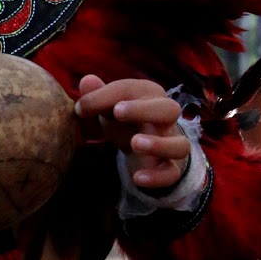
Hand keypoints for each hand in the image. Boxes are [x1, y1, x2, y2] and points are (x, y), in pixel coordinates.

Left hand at [75, 75, 190, 189]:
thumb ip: (96, 95)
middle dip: (144, 109)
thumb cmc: (125, 120)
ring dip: (159, 144)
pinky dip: (157, 177)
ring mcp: (171, 143)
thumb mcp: (109, 107)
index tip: (81, 108)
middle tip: (118, 112)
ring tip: (134, 144)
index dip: (106, 96)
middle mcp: (165, 118)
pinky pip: (172, 173)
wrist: (146, 147)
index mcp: (149, 95)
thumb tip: (86, 81)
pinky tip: (136, 178)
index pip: (131, 89)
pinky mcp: (170, 168)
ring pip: (180, 144)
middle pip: (169, 109)